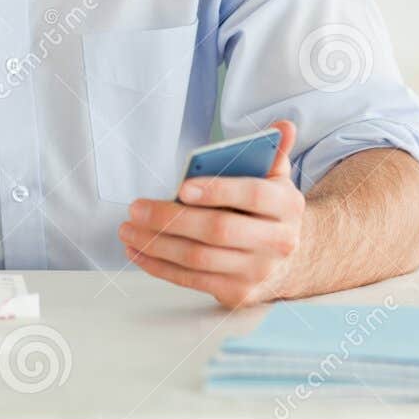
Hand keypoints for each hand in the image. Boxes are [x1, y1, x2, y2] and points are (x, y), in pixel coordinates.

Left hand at [118, 119, 304, 309]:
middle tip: (136, 208)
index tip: (182, 187)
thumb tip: (282, 126)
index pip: (254, 195)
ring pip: (199, 258)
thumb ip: (272, 151)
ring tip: (128, 228)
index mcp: (287, 206)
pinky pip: (192, 279)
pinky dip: (159, 266)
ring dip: (157, 243)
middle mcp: (278, 242)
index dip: (218, 191)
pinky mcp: (238, 292)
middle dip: (171, 219)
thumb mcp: (276, 177)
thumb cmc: (269, 209)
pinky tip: (138, 251)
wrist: (290, 257)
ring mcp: (258, 271)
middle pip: (219, 230)